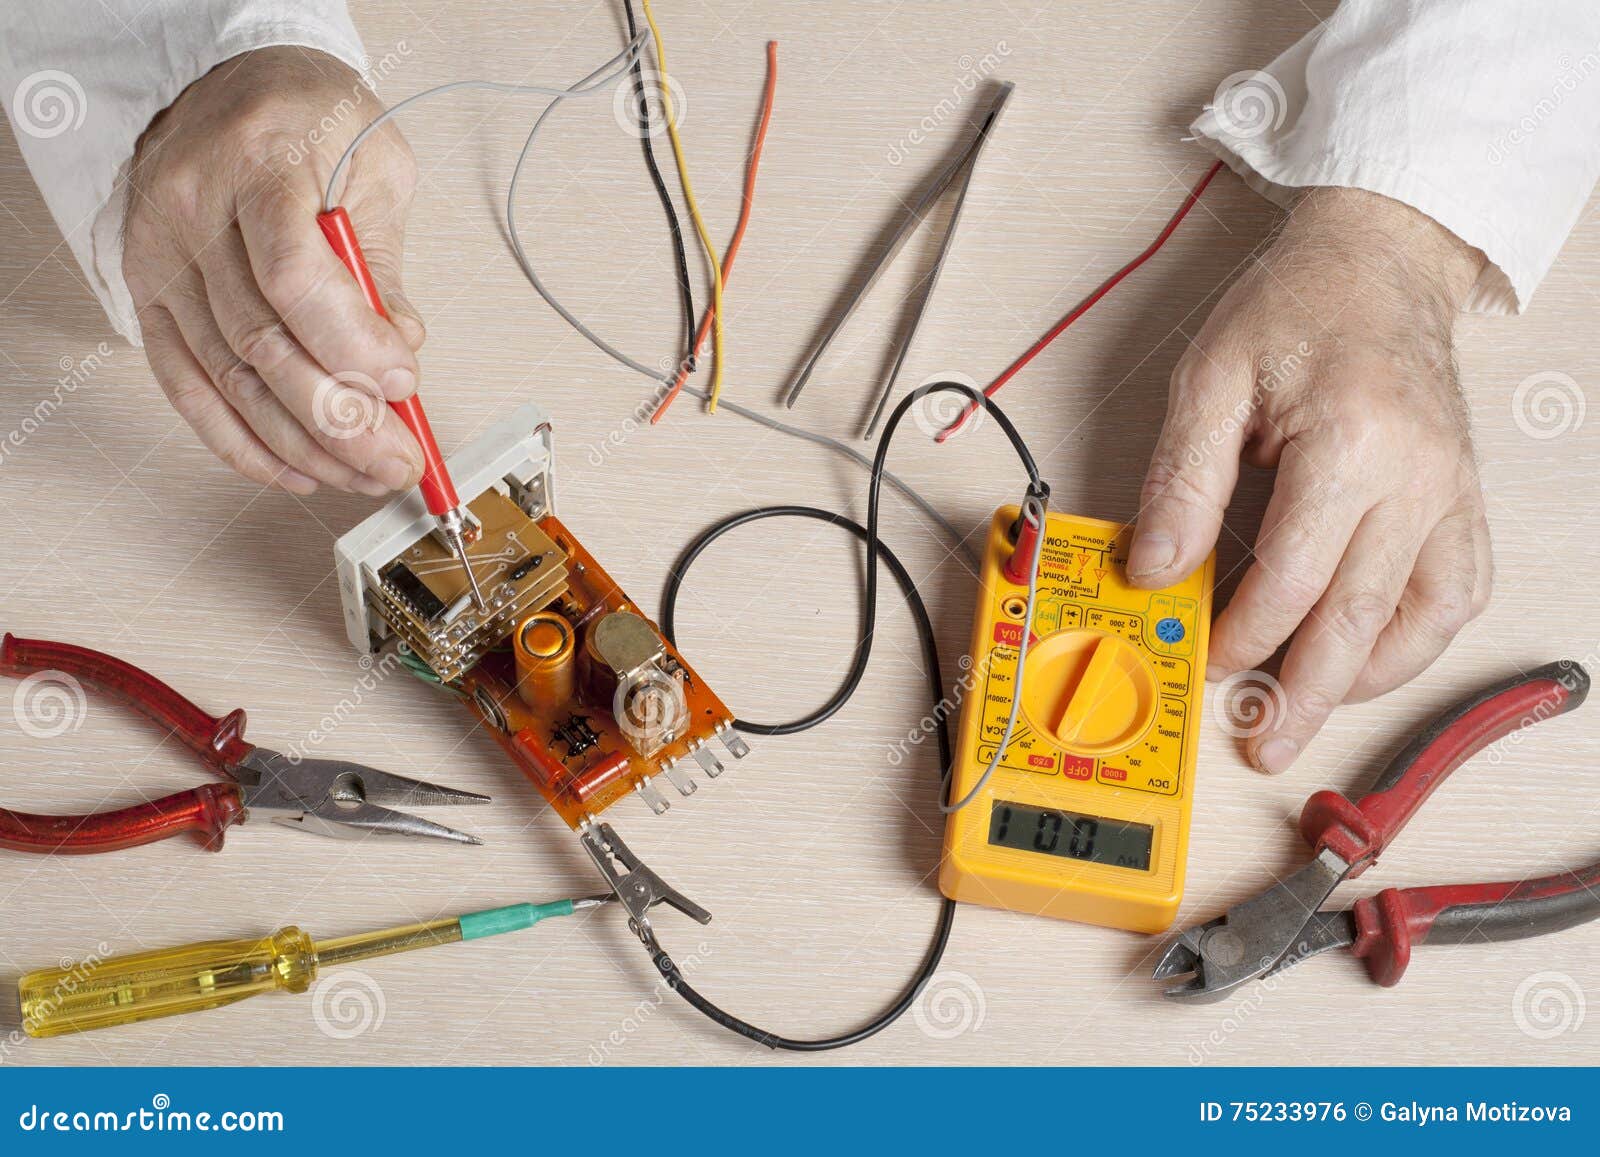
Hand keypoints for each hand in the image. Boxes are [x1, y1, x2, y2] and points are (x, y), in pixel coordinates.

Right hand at [124, 47, 425, 495]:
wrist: (232, 81)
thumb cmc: (314, 121)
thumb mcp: (377, 166)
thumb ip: (384, 264)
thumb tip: (401, 350)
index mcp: (260, 164)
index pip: (296, 276)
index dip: (352, 346)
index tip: (404, 384)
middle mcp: (195, 211)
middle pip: (262, 342)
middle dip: (339, 419)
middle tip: (396, 459)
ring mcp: (161, 257)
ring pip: (229, 377)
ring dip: (303, 443)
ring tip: (362, 474)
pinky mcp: (149, 294)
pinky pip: (188, 387)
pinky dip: (243, 442)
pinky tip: (298, 470)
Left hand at [1128, 187, 1490, 773]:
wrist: (1379, 262)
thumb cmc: (1295, 309)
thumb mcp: (1211, 379)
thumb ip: (1182, 481)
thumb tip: (1154, 569)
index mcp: (1350, 440)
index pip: (1289, 578)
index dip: (1241, 634)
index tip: (1203, 658)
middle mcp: (1416, 475)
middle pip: (1358, 618)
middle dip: (1303, 695)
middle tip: (1263, 746)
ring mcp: (1451, 490)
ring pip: (1420, 619)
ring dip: (1364, 681)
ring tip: (1310, 715)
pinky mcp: (1463, 498)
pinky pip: (1458, 592)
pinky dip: (1415, 640)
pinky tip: (1368, 660)